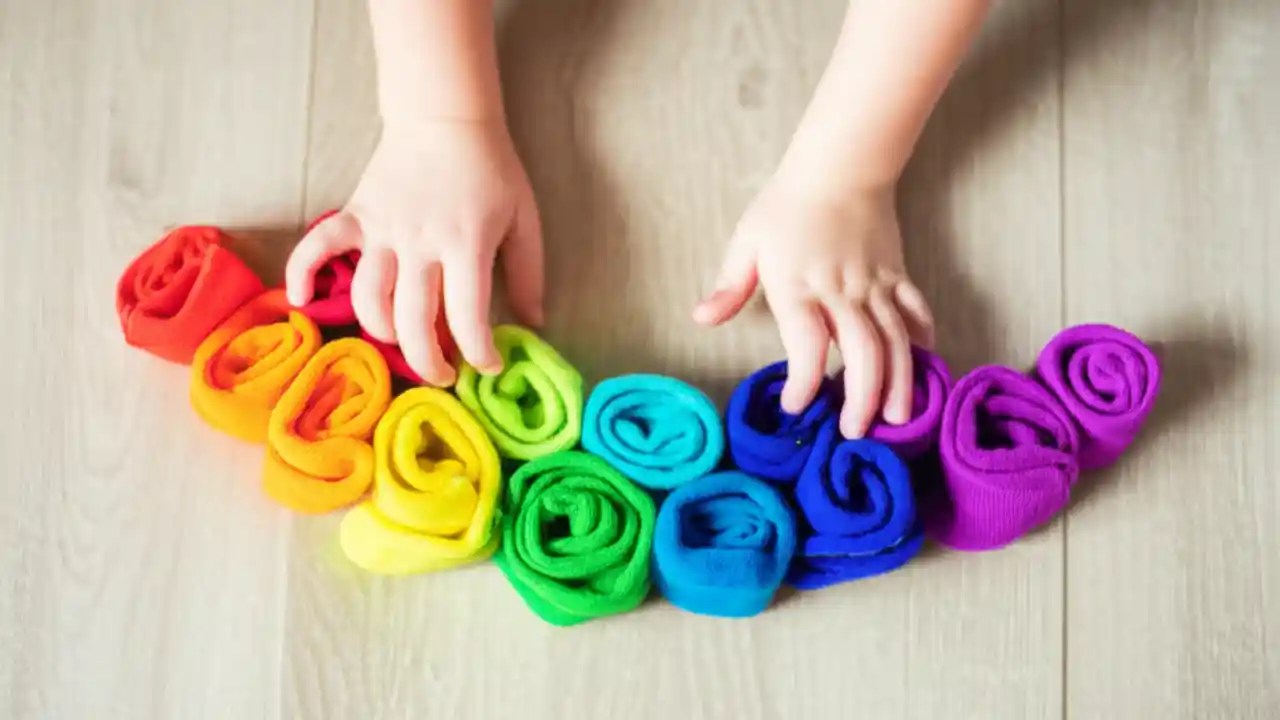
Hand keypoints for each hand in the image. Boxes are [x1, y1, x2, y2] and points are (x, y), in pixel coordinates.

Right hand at [286, 119, 542, 385]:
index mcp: (466, 244)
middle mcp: (420, 242)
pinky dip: (303, 274)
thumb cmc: (491, 170)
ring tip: (401, 344)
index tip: (486, 366)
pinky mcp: (355, 215)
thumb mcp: (524, 219)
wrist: (445, 116)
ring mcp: (382, 229)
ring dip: (381, 332)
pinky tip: (300, 303)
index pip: (466, 316)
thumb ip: (528, 274)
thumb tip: (533, 324)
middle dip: (428, 361)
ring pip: (367, 298)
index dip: (478, 353)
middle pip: (412, 320)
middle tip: (443, 376)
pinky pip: (318, 246)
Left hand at [694, 177, 933, 438]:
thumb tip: (700, 319)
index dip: (803, 380)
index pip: (806, 345)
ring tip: (900, 419)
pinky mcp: (897, 273)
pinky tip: (924, 366)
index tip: (798, 407)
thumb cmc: (786, 206)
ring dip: (899, 382)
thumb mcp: (747, 243)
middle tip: (855, 431)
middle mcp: (841, 291)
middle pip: (862, 352)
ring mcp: (874, 283)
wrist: (840, 165)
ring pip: (895, 340)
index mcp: (799, 287)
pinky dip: (922, 340)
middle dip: (862, 398)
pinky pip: (914, 311)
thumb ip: (729, 287)